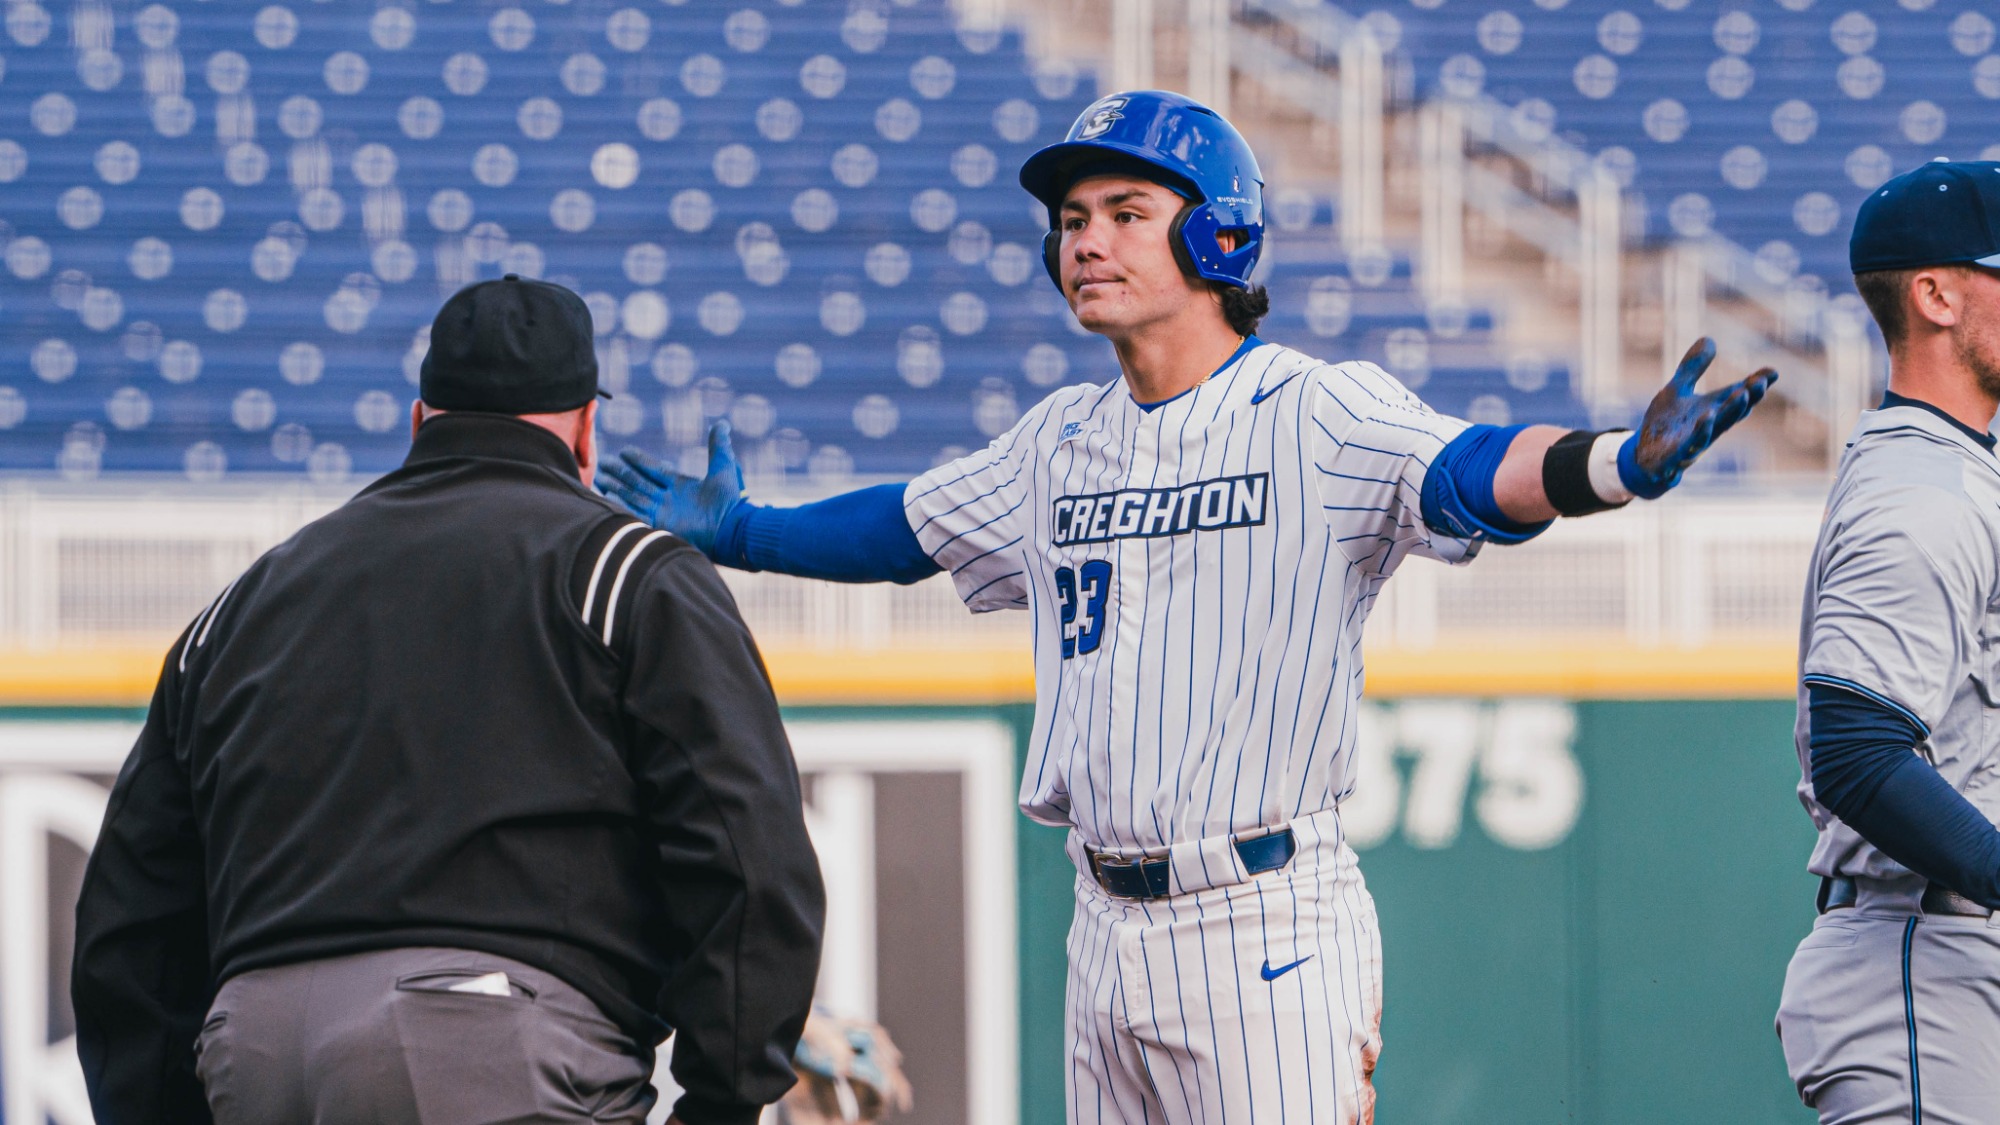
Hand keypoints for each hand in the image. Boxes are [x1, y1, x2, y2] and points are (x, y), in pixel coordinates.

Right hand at [596, 420, 744, 557]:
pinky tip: (607, 497)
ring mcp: (663, 512)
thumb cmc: (731, 501)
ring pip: (633, 495)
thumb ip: (719, 446)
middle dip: (620, 473)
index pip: (655, 469)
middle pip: (639, 482)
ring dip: (616, 486)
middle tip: (603, 463)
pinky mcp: (661, 526)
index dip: (640, 460)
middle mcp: (669, 499)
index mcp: (681, 485)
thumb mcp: (723, 468)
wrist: (732, 529)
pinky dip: (622, 506)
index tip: (624, 451)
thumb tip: (722, 423)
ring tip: (599, 477)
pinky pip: (636, 513)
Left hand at [1623, 337, 1776, 497]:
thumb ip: (1692, 368)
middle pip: (1732, 413)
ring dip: (1730, 413)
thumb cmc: (1666, 425)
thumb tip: (1710, 339)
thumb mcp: (1677, 390)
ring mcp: (1694, 443)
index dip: (1754, 386)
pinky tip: (1707, 418)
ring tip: (1741, 395)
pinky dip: (1700, 432)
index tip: (1773, 372)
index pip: (1736, 396)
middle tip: (1759, 383)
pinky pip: (1690, 445)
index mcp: (1712, 411)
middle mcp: (1708, 427)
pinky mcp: (1675, 457)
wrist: (1644, 459)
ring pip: (1716, 428)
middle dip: (1747, 398)